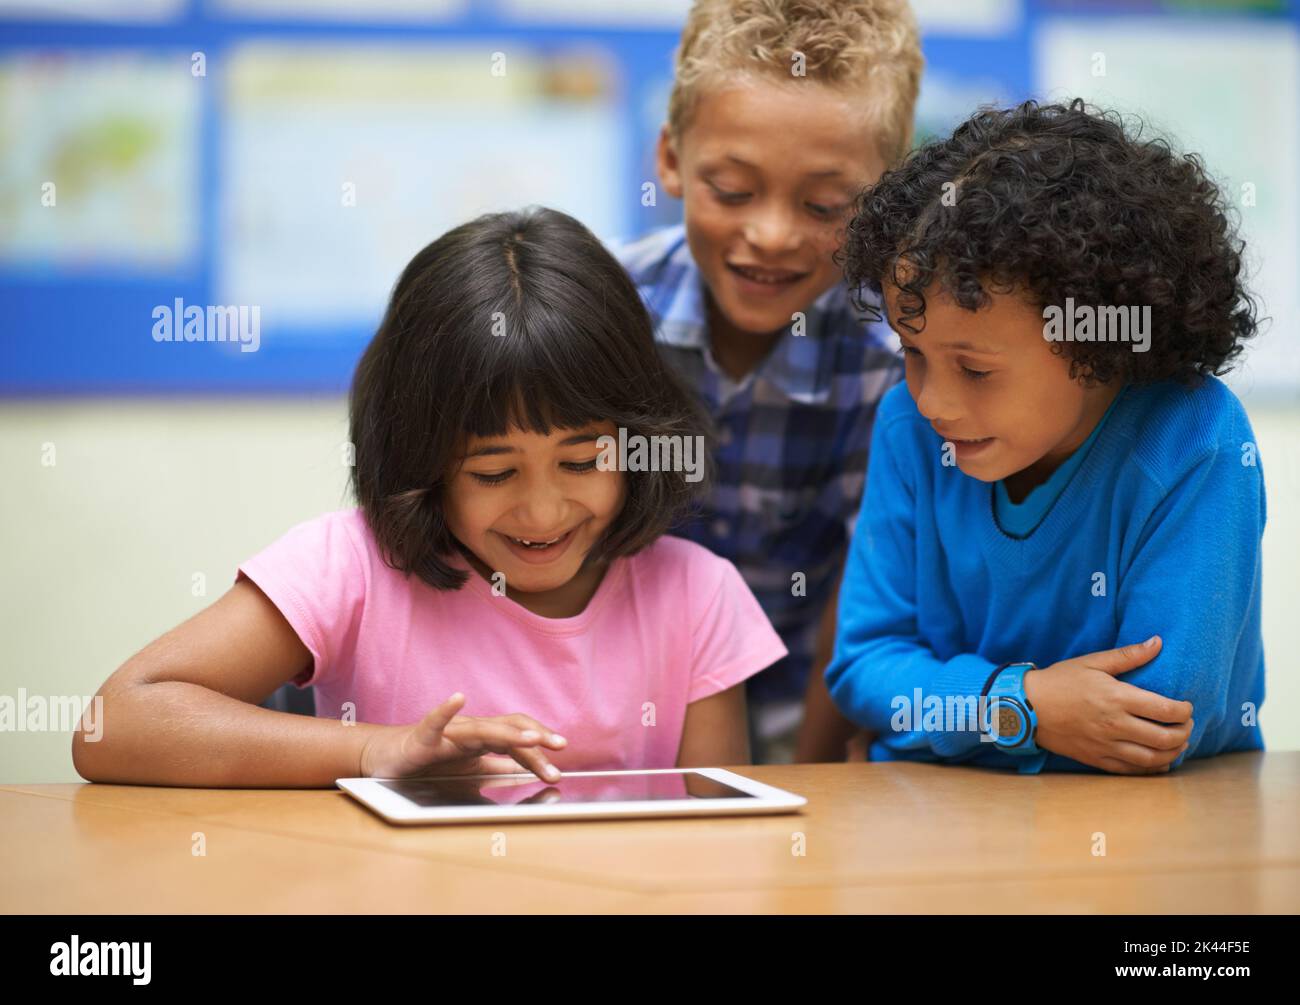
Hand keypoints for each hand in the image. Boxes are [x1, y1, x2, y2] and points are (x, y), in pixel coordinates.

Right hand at [358, 693, 567, 781]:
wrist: (387, 757)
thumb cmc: (429, 761)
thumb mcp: (470, 770)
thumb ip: (498, 769)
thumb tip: (529, 771)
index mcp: (483, 741)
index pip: (517, 739)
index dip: (539, 750)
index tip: (559, 765)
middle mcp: (470, 731)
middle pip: (508, 730)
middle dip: (535, 740)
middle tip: (559, 749)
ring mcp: (448, 732)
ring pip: (483, 729)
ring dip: (509, 733)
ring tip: (532, 738)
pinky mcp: (423, 737)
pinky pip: (434, 721)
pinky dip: (446, 709)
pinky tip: (458, 698)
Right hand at [1023, 636, 1193, 774]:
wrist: (1027, 707)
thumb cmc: (1060, 681)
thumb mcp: (1092, 662)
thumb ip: (1128, 655)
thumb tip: (1157, 642)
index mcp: (1117, 698)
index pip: (1165, 710)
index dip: (1184, 710)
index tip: (1186, 706)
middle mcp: (1115, 725)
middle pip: (1166, 737)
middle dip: (1185, 732)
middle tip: (1186, 724)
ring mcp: (1106, 745)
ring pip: (1153, 758)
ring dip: (1173, 752)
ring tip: (1178, 743)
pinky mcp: (1097, 759)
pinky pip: (1132, 770)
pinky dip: (1153, 767)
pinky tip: (1160, 760)